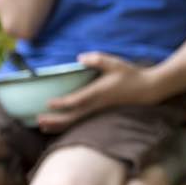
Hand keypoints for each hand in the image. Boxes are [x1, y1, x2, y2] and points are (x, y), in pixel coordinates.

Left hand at [37, 52, 155, 131]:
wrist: (147, 90)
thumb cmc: (130, 75)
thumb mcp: (115, 63)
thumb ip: (97, 59)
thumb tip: (80, 57)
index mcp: (99, 92)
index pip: (77, 100)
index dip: (62, 103)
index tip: (48, 102)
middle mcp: (97, 105)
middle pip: (72, 117)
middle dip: (55, 119)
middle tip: (38, 119)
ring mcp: (99, 112)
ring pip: (76, 123)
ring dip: (59, 126)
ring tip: (42, 126)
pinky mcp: (101, 115)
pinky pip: (81, 123)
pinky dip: (68, 126)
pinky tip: (59, 127)